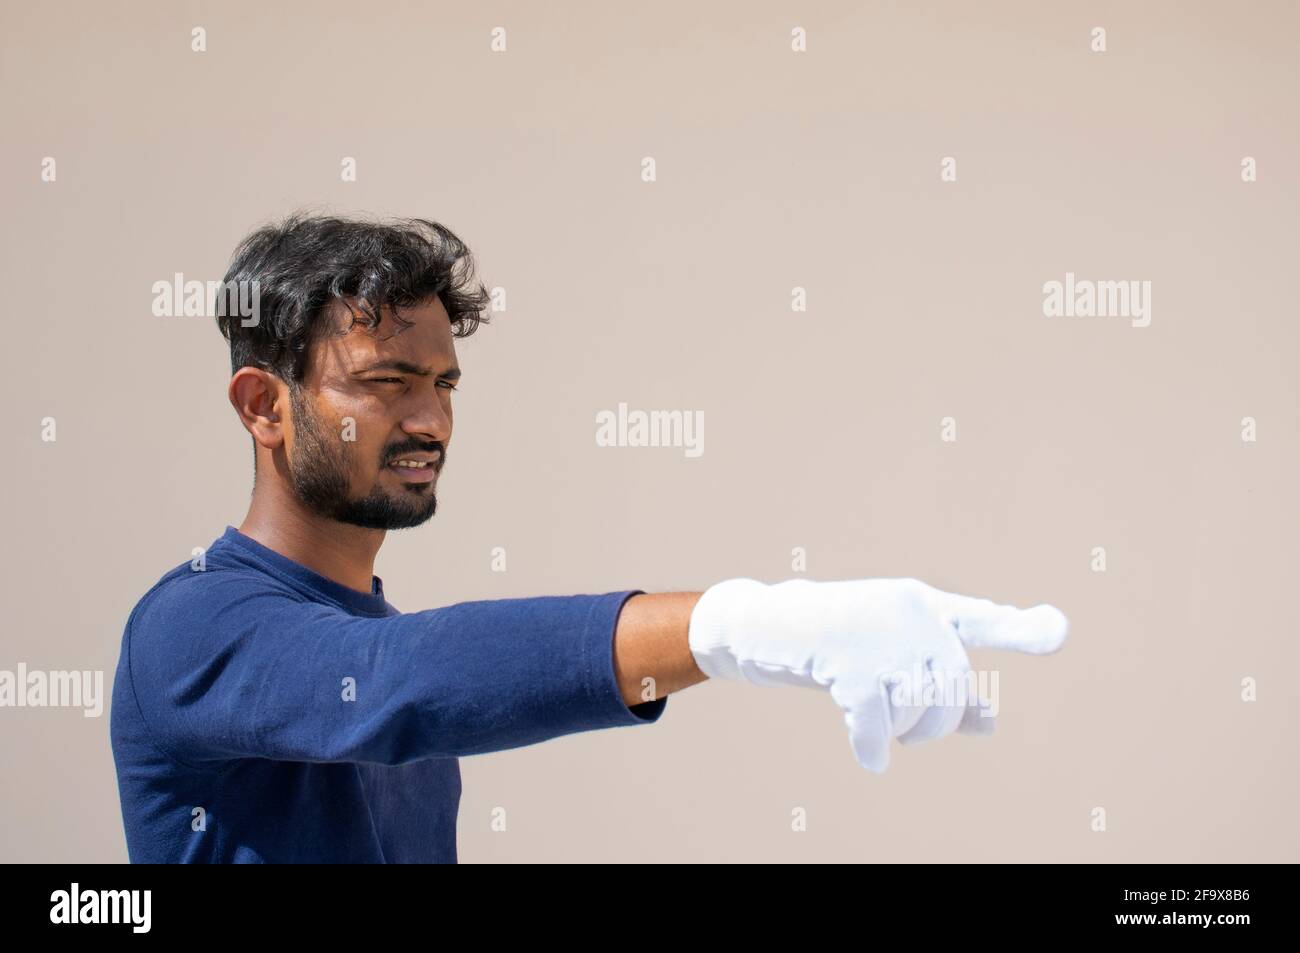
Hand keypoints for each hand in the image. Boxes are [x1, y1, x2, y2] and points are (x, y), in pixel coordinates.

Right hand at [686, 577, 1067, 771]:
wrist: (763, 622)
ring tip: (876, 725)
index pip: (980, 621)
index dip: (1023, 629)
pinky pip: (877, 722)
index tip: (1059, 630)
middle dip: (935, 723)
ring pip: (919, 705)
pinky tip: (870, 759)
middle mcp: (910, 612)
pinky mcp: (848, 659)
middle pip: (952, 685)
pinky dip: (871, 747)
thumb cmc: (831, 641)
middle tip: (911, 734)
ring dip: (899, 730)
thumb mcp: (888, 657)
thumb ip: (939, 686)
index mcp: (924, 605)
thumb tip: (990, 724)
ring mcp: (879, 632)